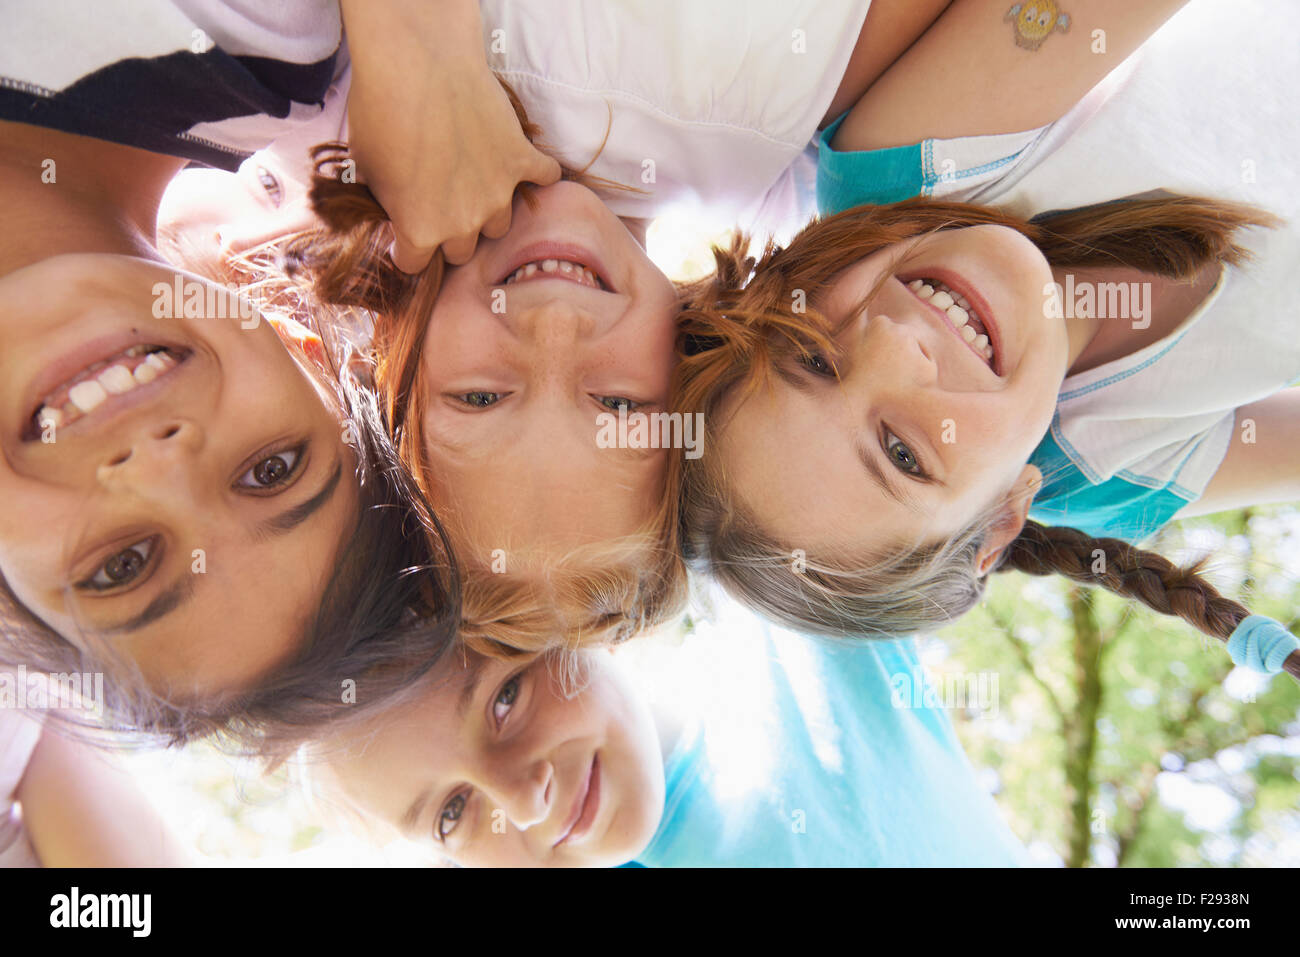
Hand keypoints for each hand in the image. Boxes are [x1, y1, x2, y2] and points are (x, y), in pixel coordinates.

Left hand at [346, 45, 560, 271]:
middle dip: (450, 232)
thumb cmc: (379, 110)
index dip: (406, 248)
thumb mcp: (364, 166)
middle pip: (462, 250)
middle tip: (440, 202)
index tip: (404, 234)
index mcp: (420, 230)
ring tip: (475, 181)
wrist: (417, 62)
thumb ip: (385, 198)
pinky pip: (544, 178)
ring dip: (487, 208)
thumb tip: (392, 200)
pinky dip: (538, 174)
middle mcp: (463, 223)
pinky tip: (528, 166)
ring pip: (499, 224)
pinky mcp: (521, 160)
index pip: (416, 264)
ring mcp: (498, 193)